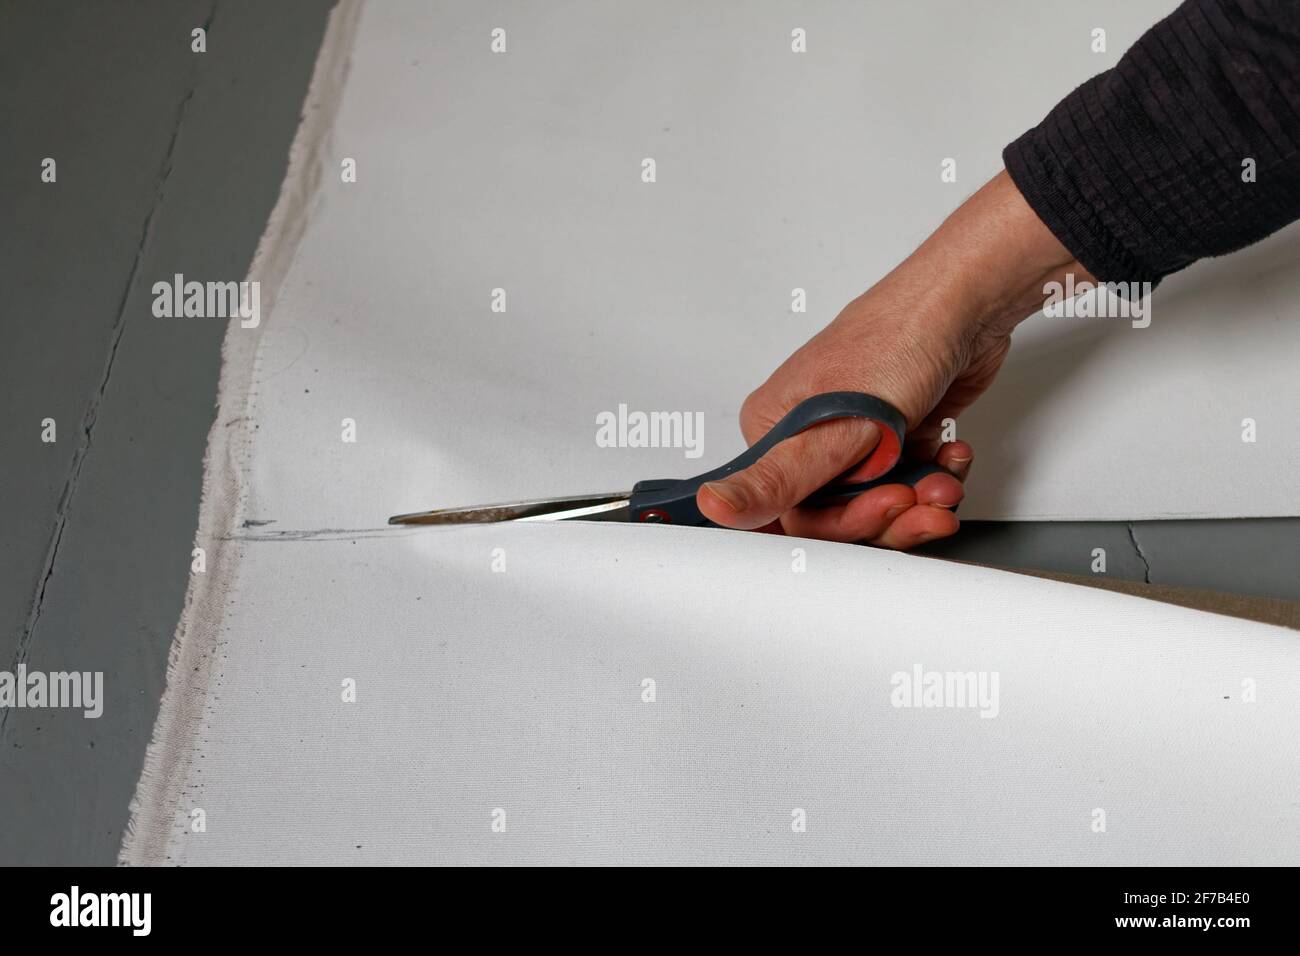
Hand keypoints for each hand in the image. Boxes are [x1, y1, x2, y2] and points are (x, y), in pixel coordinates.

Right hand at [696, 171, 1085, 546]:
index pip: (792, 512)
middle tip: (918, 498)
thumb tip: (714, 505)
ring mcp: (856, 436)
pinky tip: (948, 458)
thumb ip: (775, 478)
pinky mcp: (895, 435)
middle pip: (841, 513)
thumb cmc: (897, 341)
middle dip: (889, 513)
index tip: (880, 508)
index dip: (841, 524)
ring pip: (881, 502)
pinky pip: (910, 482)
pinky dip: (936, 476)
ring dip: (920, 498)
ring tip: (942, 481)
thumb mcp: (831, 426)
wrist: (966, 306)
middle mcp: (811, 436)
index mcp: (775, 431)